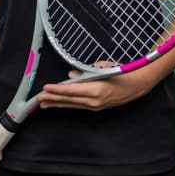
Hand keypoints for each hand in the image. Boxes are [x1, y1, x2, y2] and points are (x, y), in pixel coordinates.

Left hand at [36, 68, 152, 110]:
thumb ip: (85, 73)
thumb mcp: (103, 68)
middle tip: (38, 99)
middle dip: (52, 99)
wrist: (136, 86)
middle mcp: (94, 101)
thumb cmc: (121, 73)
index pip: (71, 91)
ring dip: (57, 104)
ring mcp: (95, 106)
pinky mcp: (96, 108)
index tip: (45, 88)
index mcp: (96, 90)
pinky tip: (58, 104)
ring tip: (43, 104)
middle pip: (69, 100)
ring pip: (72, 105)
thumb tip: (70, 76)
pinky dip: (67, 104)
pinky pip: (78, 106)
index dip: (57, 90)